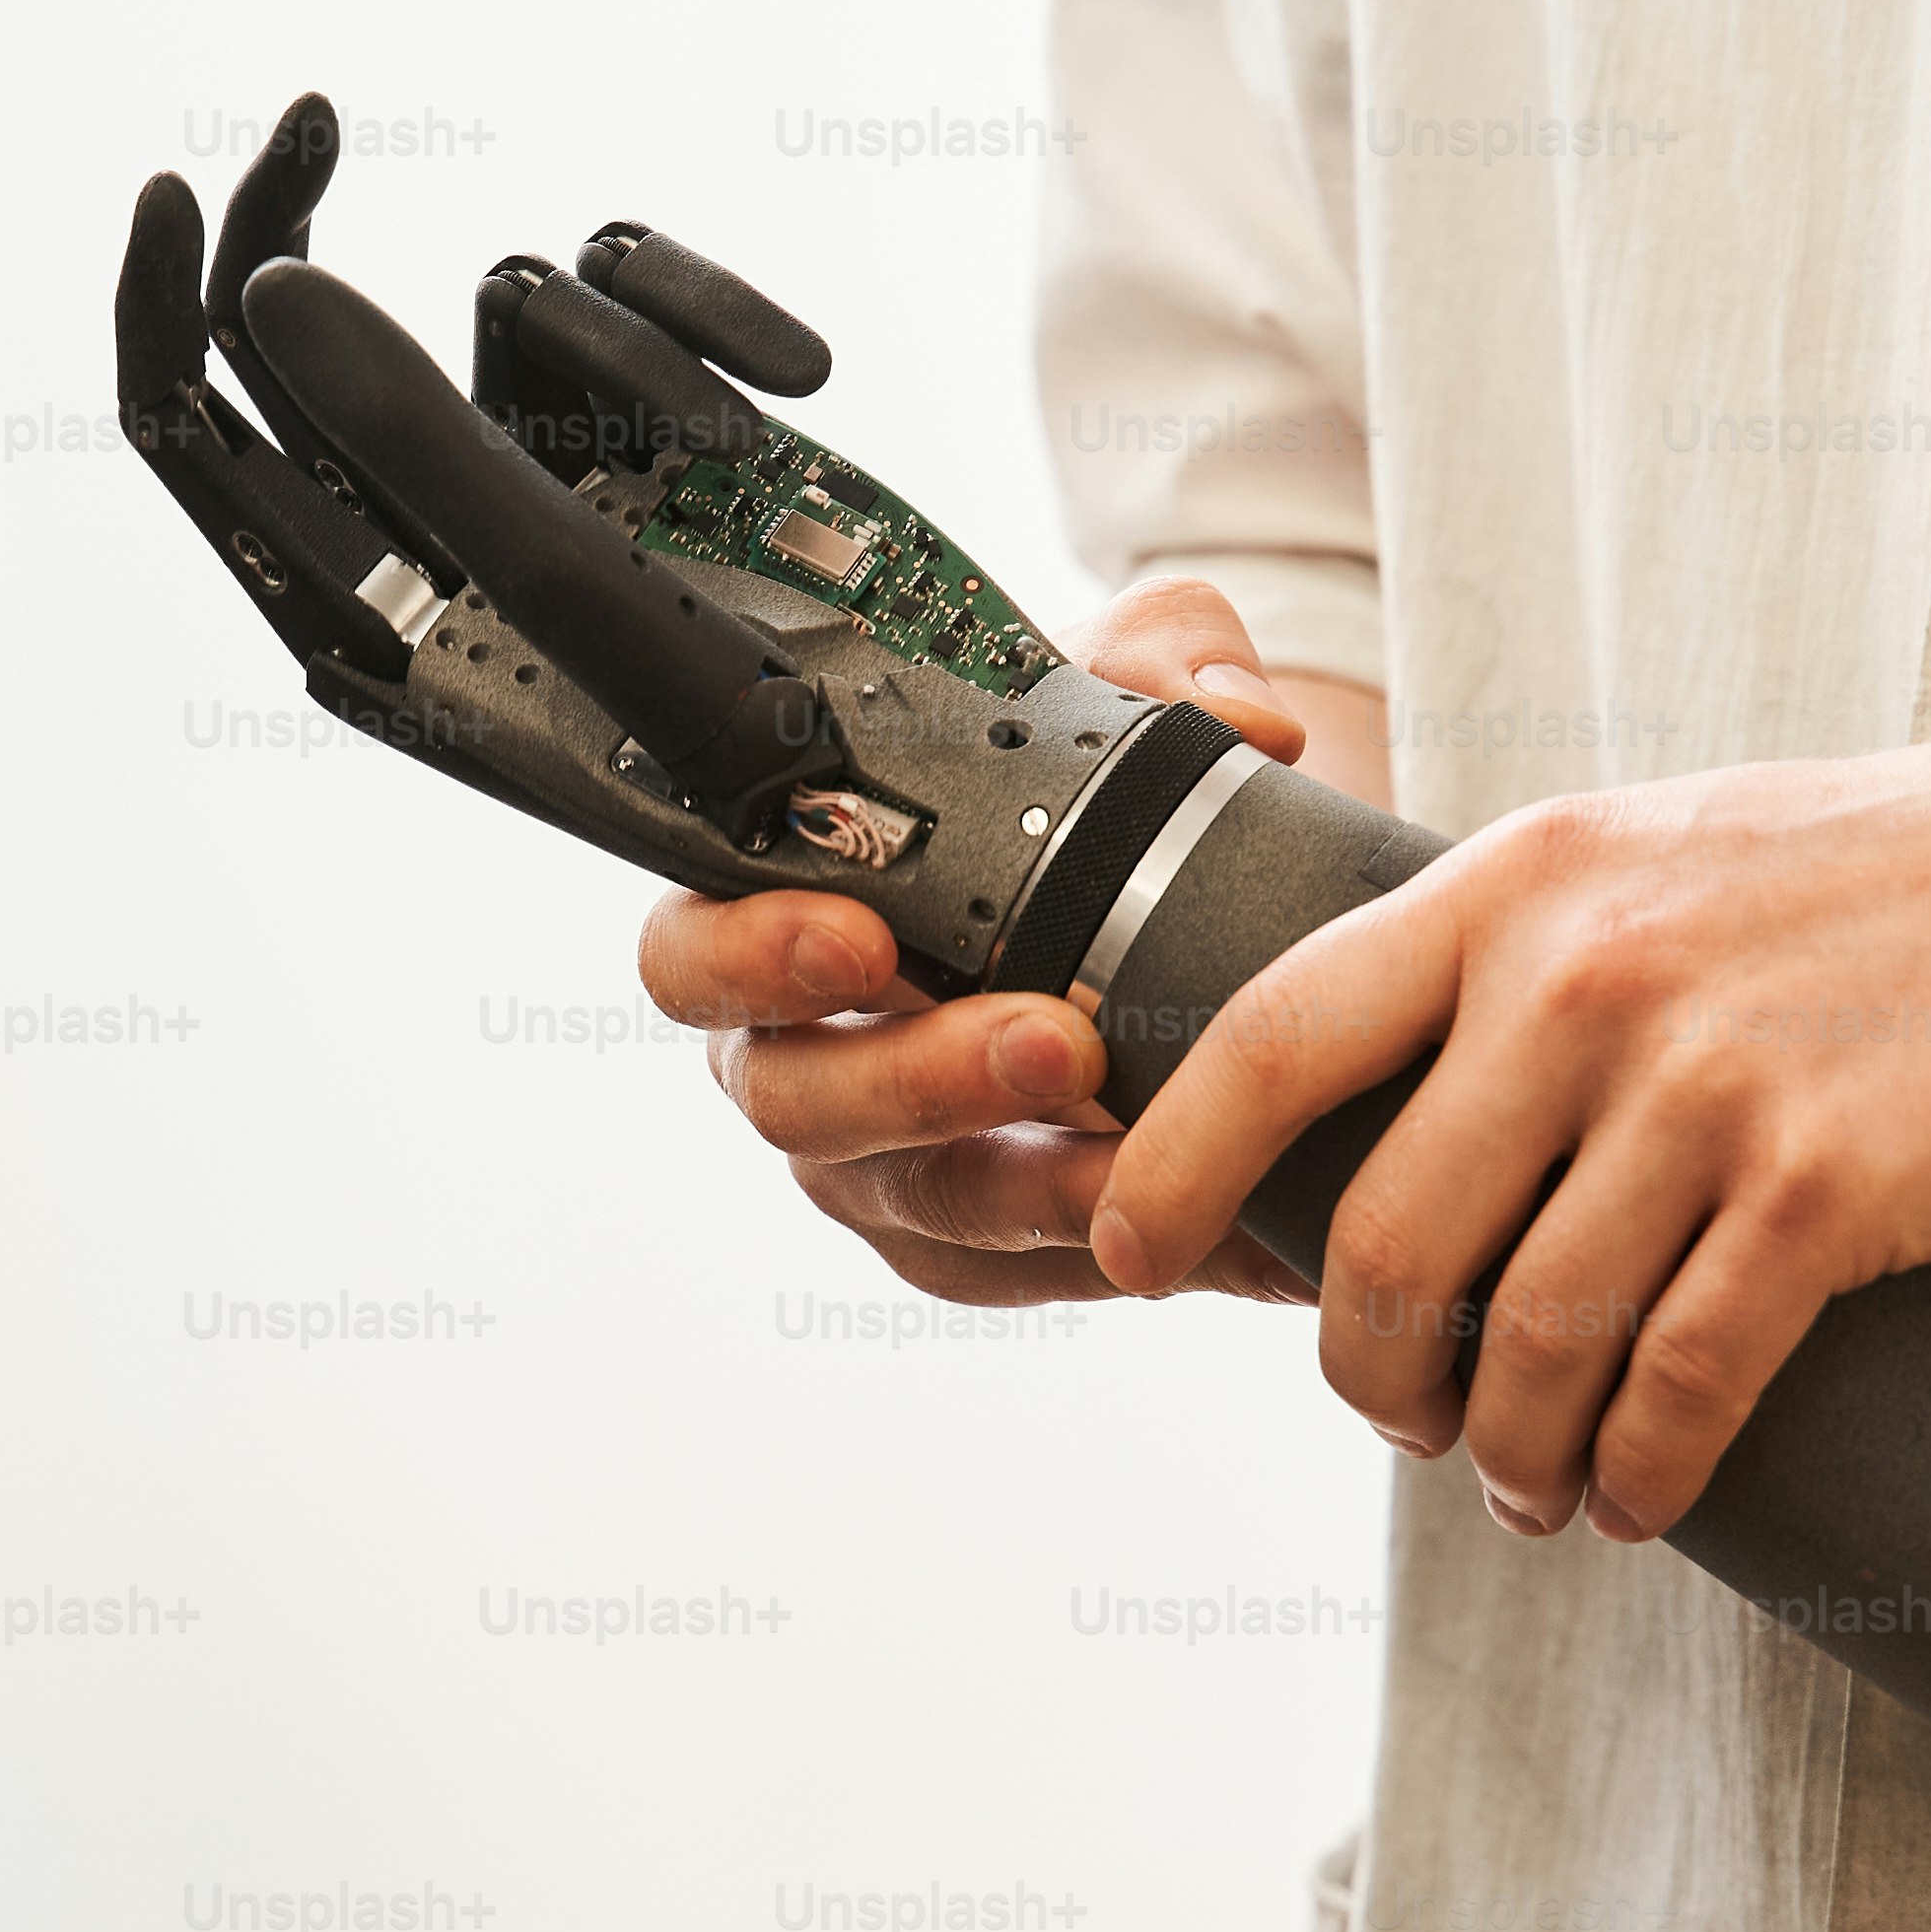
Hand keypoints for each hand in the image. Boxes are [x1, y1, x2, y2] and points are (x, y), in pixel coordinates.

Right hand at [636, 578, 1339, 1308]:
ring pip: (912, 1201)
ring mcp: (877, 1167)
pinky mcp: (968, 1253)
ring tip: (1141, 1140)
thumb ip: (1164, 657)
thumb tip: (1237, 714)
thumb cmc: (1084, 810)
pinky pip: (1007, 1274)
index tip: (860, 937)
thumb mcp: (1120, 698)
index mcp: (779, 914)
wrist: (1172, 938)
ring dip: (1027, 1178)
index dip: (752, 954)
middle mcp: (800, 1055)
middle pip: (792, 1100)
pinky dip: (1095, 1242)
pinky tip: (1185, 1211)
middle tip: (1049, 1037)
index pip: (693, 950)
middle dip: (916, 1076)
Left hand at [1087, 731, 1930, 1539]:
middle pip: (1385, 1237)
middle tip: (1404, 1425)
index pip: (1266, 1035)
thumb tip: (1388, 1082)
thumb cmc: (1909, 877)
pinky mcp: (1827, 1186)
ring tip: (1534, 1485)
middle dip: (1371, 1375)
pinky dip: (1643, 1470)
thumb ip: (1530, 946)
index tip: (1124, 1253)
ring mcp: (1704, 1080)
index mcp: (1520, 883)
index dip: (1168, 1165)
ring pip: (1528, 1336)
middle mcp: (1584, 974)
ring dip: (1509, 1450)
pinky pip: (1680, 1382)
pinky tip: (1644, 1494)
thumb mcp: (1670, 849)